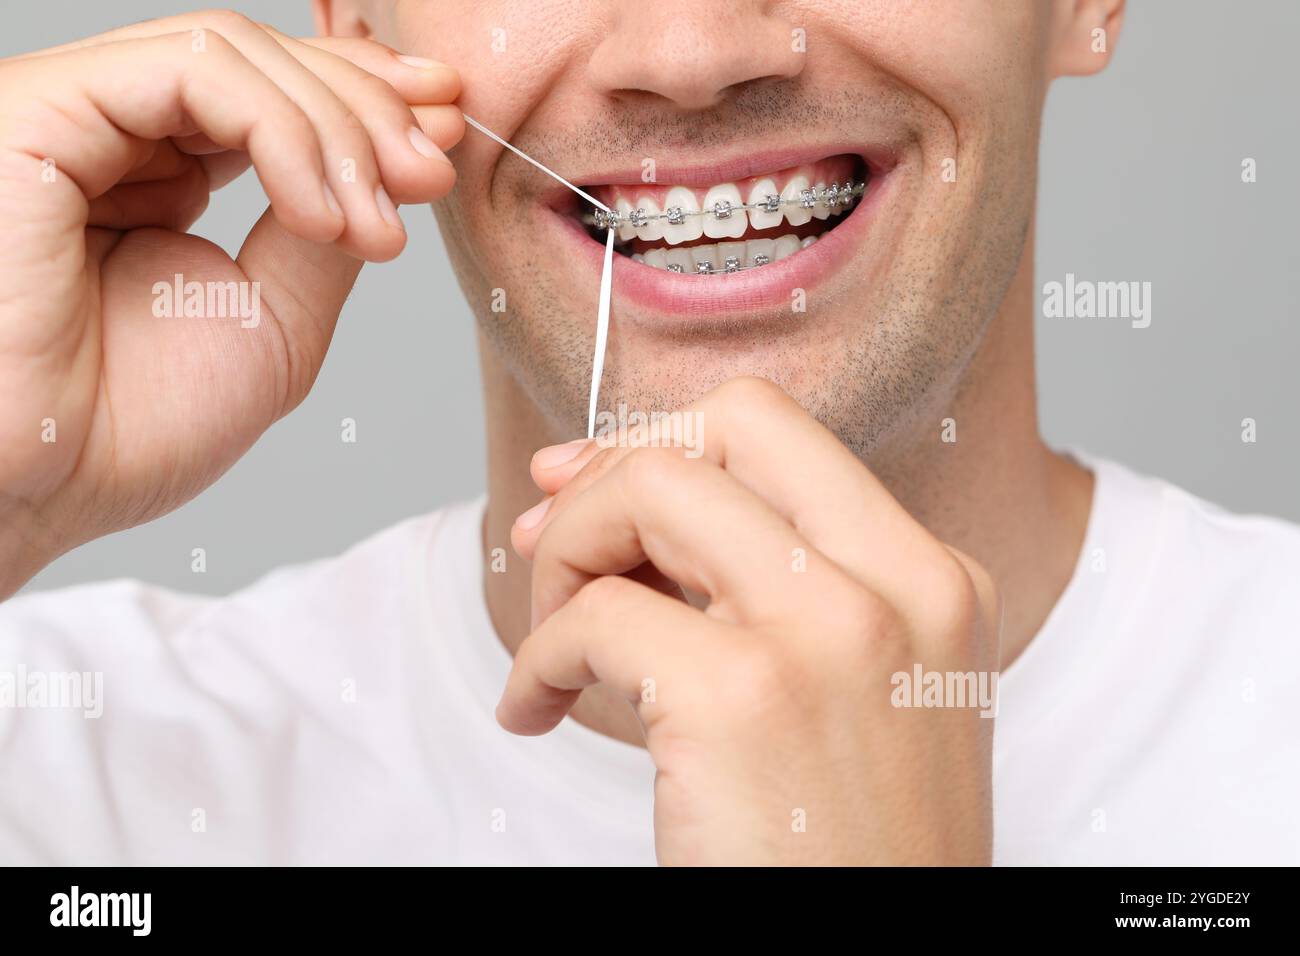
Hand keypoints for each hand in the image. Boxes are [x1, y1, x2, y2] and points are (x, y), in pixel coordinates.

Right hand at [0, 11, 461, 595]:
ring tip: (378, 226)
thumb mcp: (273, 322)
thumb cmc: (132, 430)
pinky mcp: (39, 109)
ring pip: (236, 55)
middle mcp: (112, 136)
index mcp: (155, 179)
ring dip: (338, 130)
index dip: (364, 101)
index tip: (446, 135)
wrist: (39, 491)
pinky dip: (283, 132)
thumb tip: (386, 166)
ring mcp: (73, 116)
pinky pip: (192, 70)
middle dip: (369, 113)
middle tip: (434, 172)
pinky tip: (322, 213)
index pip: (270, 99)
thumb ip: (324, 235)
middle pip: (265, 65)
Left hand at [505, 377, 1000, 865]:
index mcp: (931, 577)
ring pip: (647, 487)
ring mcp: (827, 633)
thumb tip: (579, 481)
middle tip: (552, 550)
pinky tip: (535, 711)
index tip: (586, 487)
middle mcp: (897, 585)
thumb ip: (735, 580)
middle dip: (604, 476)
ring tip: (551, 644)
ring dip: (564, 556)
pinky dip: (534, 657)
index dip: (661, 437)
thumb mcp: (840, 689)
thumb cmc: (841, 844)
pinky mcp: (745, 698)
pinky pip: (593, 618)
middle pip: (712, 430)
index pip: (772, 428)